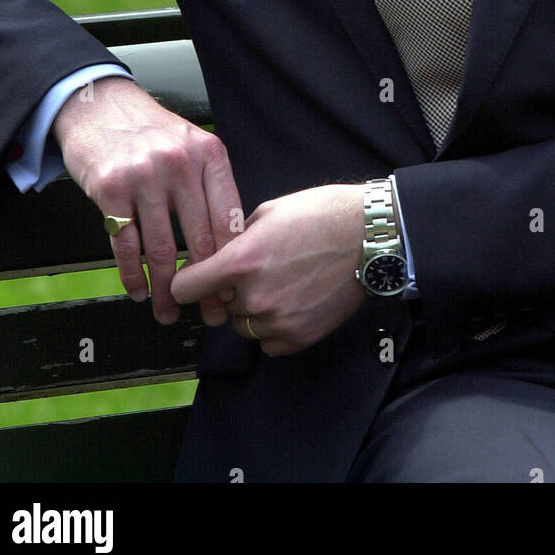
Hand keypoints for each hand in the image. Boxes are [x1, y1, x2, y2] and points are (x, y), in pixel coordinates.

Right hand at [52, 76, 241, 326]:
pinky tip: (139, 291)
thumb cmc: (152, 132)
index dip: (233, 262)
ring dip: (166, 290)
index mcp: (209, 155)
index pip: (229, 218)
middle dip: (206, 286)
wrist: (100, 105)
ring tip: (170, 311)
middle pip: (199, 240)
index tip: (234, 290)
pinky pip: (125, 245)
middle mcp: (180, 164)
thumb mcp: (193, 145)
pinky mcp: (110, 189)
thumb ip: (211, 187)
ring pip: (161, 250)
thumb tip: (231, 247)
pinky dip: (132, 276)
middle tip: (211, 314)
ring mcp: (144, 176)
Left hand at [170, 184, 366, 354]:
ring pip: (243, 326)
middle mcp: (254, 297)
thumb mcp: (269, 211)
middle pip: (219, 306)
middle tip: (261, 269)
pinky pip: (268, 343)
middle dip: (232, 290)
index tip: (194, 279)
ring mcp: (277, 321)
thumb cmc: (323, 215)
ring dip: (253, 310)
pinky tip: (293, 303)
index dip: (188, 280)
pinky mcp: (299, 338)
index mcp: (240, 262)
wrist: (369, 238)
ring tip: (282, 284)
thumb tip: (220, 252)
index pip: (185, 287)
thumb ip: (237, 238)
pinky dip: (274, 328)